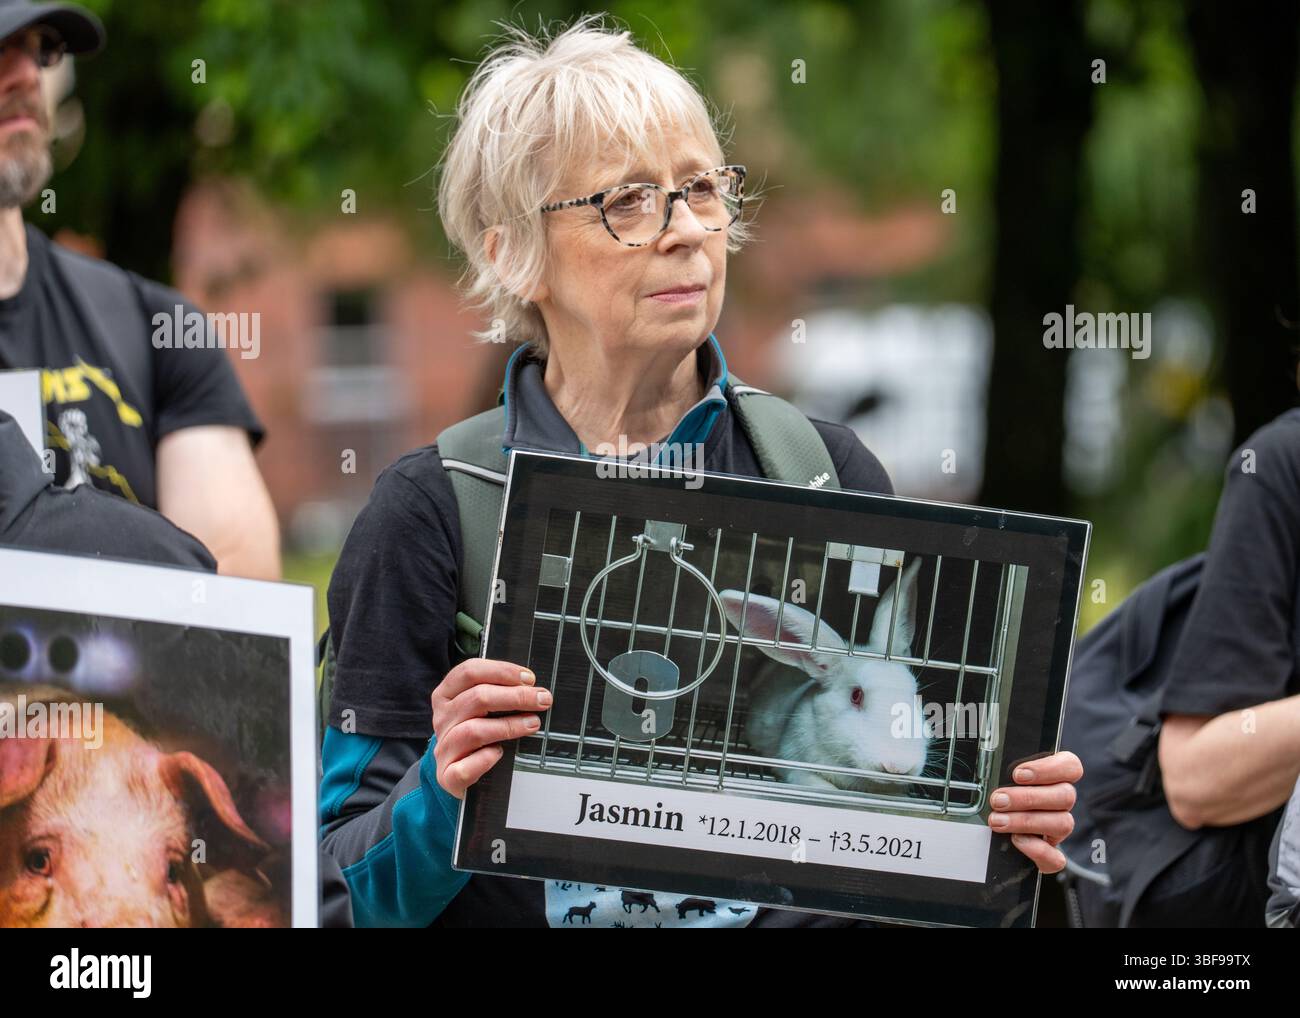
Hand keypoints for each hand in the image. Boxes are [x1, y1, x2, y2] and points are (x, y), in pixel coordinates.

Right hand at [430, 659, 552, 798]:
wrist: (456, 773)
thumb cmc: (473, 734)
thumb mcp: (478, 708)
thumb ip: (497, 692)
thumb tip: (531, 687)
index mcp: (446, 695)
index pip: (469, 672)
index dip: (502, 671)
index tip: (529, 679)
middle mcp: (442, 718)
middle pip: (477, 698)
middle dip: (516, 696)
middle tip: (541, 700)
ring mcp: (443, 747)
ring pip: (473, 730)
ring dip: (508, 725)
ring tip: (532, 723)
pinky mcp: (447, 775)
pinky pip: (466, 767)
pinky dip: (486, 759)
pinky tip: (500, 753)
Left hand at [986, 751, 1081, 872]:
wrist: (989, 838)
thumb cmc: (997, 798)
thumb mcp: (998, 780)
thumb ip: (1002, 772)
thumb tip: (989, 766)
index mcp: (1053, 778)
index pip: (1070, 766)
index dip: (1048, 768)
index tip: (1018, 774)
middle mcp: (1060, 803)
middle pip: (1065, 795)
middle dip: (1028, 798)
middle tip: (998, 800)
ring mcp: (1057, 830)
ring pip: (1062, 823)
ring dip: (1026, 821)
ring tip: (997, 820)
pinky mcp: (1051, 856)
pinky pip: (1056, 858)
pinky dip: (1037, 850)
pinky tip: (1016, 841)